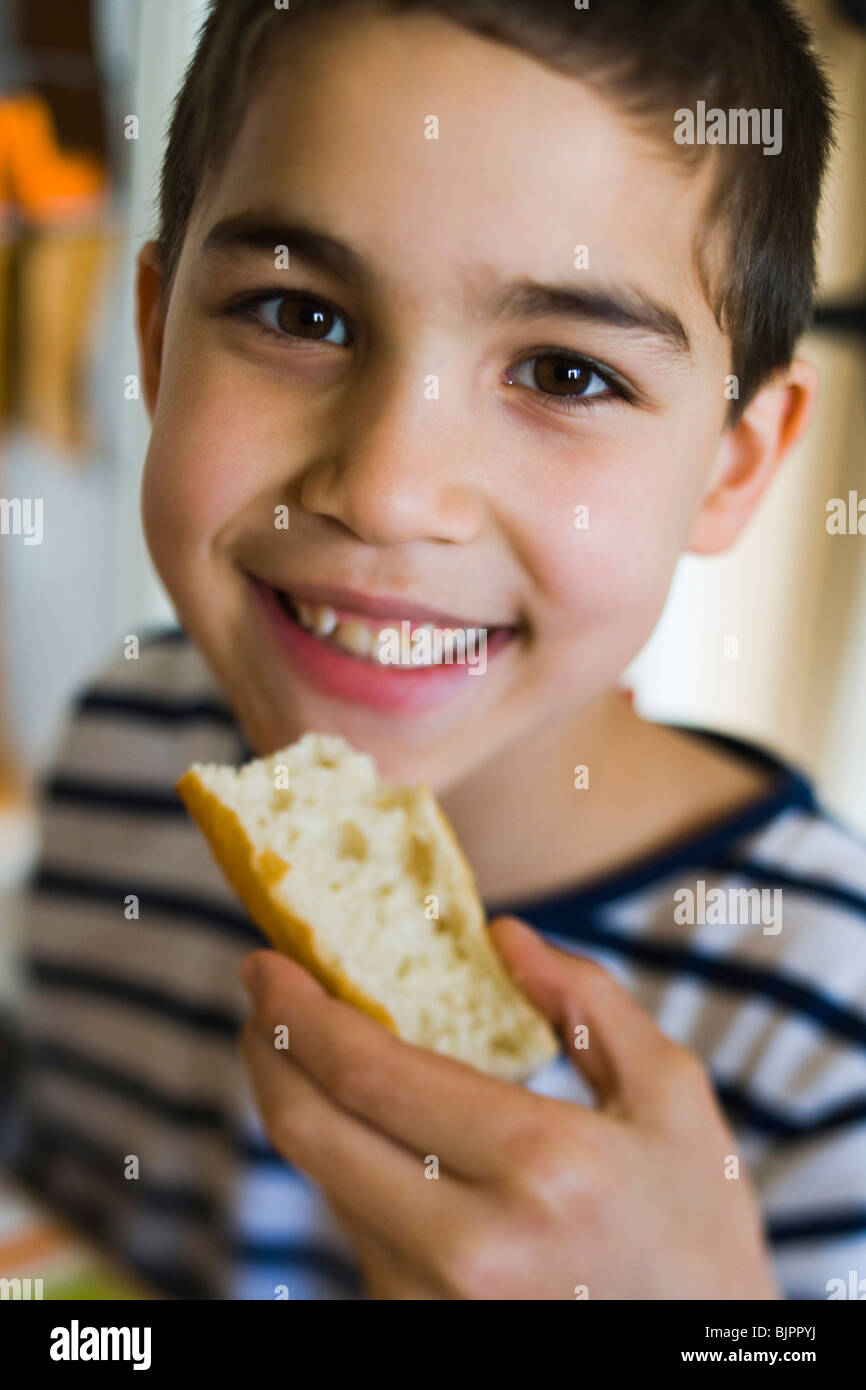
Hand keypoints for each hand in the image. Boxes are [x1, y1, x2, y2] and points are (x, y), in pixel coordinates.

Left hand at [238, 916, 779, 1299]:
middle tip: (260, 995)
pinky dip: (343, 1163)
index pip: (369, 1072)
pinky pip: (353, 1228)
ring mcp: (432, 1302)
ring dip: (302, 1103)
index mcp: (540, 1166)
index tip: (268, 965)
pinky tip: (366, 1128)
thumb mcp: (672, 1099)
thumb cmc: (697, 1232)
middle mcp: (469, 1246)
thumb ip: (588, 1004)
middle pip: (310, 1131)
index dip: (298, 1010)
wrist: (699, 1367)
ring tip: (312, 1048)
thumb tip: (504, 935)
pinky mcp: (413, 1330)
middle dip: (266, 1049)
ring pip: (324, 1181)